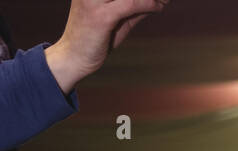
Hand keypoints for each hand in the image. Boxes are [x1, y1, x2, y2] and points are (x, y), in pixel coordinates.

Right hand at [46, 0, 167, 93]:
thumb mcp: (117, 19)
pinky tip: (158, 7)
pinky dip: (148, 4)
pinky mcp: (101, 16)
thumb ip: (134, 8)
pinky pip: (130, 4)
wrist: (72, 58)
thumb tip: (158, 1)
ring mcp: (94, 0)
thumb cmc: (94, 39)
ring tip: (165, 0)